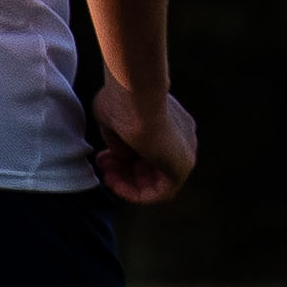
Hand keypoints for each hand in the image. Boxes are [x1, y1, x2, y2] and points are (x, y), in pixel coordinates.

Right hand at [90, 82, 198, 203]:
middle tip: (102, 166)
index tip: (103, 154)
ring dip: (126, 182)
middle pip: (151, 166)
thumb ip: (118, 140)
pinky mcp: (182, 167)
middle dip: (122, 169)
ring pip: (154, 180)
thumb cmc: (122, 99)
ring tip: (106, 175)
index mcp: (170, 122)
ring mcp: (184, 152)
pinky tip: (116, 183)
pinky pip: (159, 193)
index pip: (148, 148)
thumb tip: (118, 157)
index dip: (123, 155)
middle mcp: (181, 138)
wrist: (135, 93)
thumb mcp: (114, 120)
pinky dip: (135, 192)